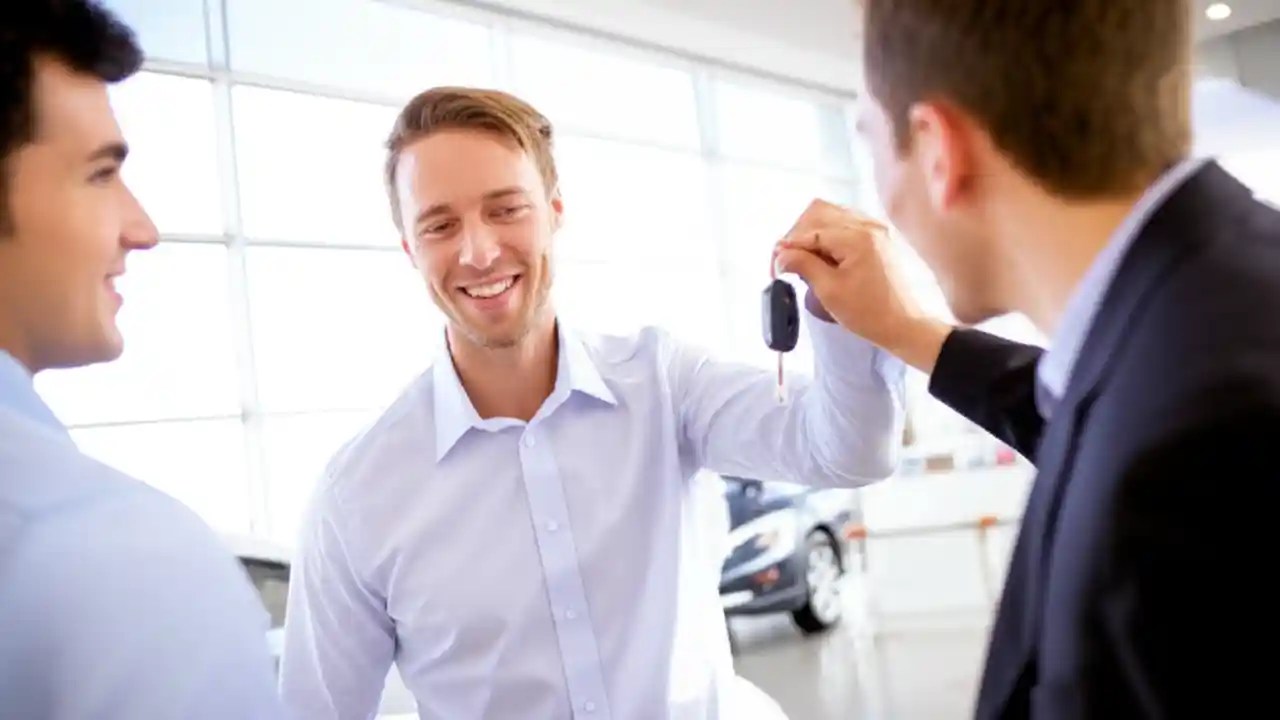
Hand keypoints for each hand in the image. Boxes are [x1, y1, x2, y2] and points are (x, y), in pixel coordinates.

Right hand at [773, 199, 951, 372]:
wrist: (906, 324)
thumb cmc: (868, 312)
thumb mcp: (829, 291)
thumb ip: (803, 265)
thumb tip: (781, 253)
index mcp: (857, 237)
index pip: (810, 231)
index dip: (789, 246)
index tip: (776, 263)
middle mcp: (868, 224)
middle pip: (819, 212)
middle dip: (799, 233)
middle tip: (789, 259)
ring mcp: (876, 228)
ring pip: (833, 214)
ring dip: (813, 232)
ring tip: (805, 258)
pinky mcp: (880, 236)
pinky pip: (847, 223)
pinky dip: (830, 234)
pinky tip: (824, 255)